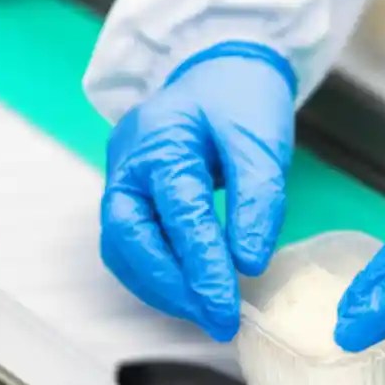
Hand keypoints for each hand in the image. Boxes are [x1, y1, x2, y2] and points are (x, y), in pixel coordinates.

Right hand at [101, 44, 295, 340]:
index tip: (228, 303)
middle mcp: (128, 162)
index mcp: (160, 139)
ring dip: (162, 288)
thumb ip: (258, 198)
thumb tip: (248, 262)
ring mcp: (122, 179)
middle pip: (130, 238)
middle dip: (172, 286)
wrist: (220, 65)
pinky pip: (132, 245)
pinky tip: (190, 292)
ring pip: (124, 248)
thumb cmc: (242, 97)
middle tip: (216, 319)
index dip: (202, 263)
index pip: (179, 212)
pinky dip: (158, 274)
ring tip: (206, 313)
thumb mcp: (262, 139)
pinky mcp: (130, 195)